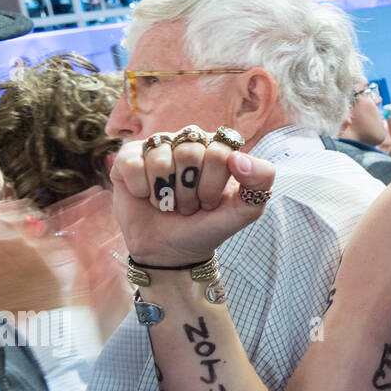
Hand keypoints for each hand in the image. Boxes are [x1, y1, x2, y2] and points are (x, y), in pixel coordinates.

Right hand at [110, 128, 275, 266]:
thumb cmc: (208, 225)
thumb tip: (238, 157)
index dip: (213, 185)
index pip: (220, 152)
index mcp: (220, 147)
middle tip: (189, 205)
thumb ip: (260, 182)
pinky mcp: (129, 157)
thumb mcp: (245, 210)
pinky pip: (132, 162)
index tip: (210, 202)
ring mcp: (159, 147)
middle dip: (189, 191)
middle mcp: (189, 140)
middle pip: (190, 152)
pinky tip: (146, 196)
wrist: (171, 250)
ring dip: (164, 193)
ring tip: (168, 203)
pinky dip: (140, 188)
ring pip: (160, 158)